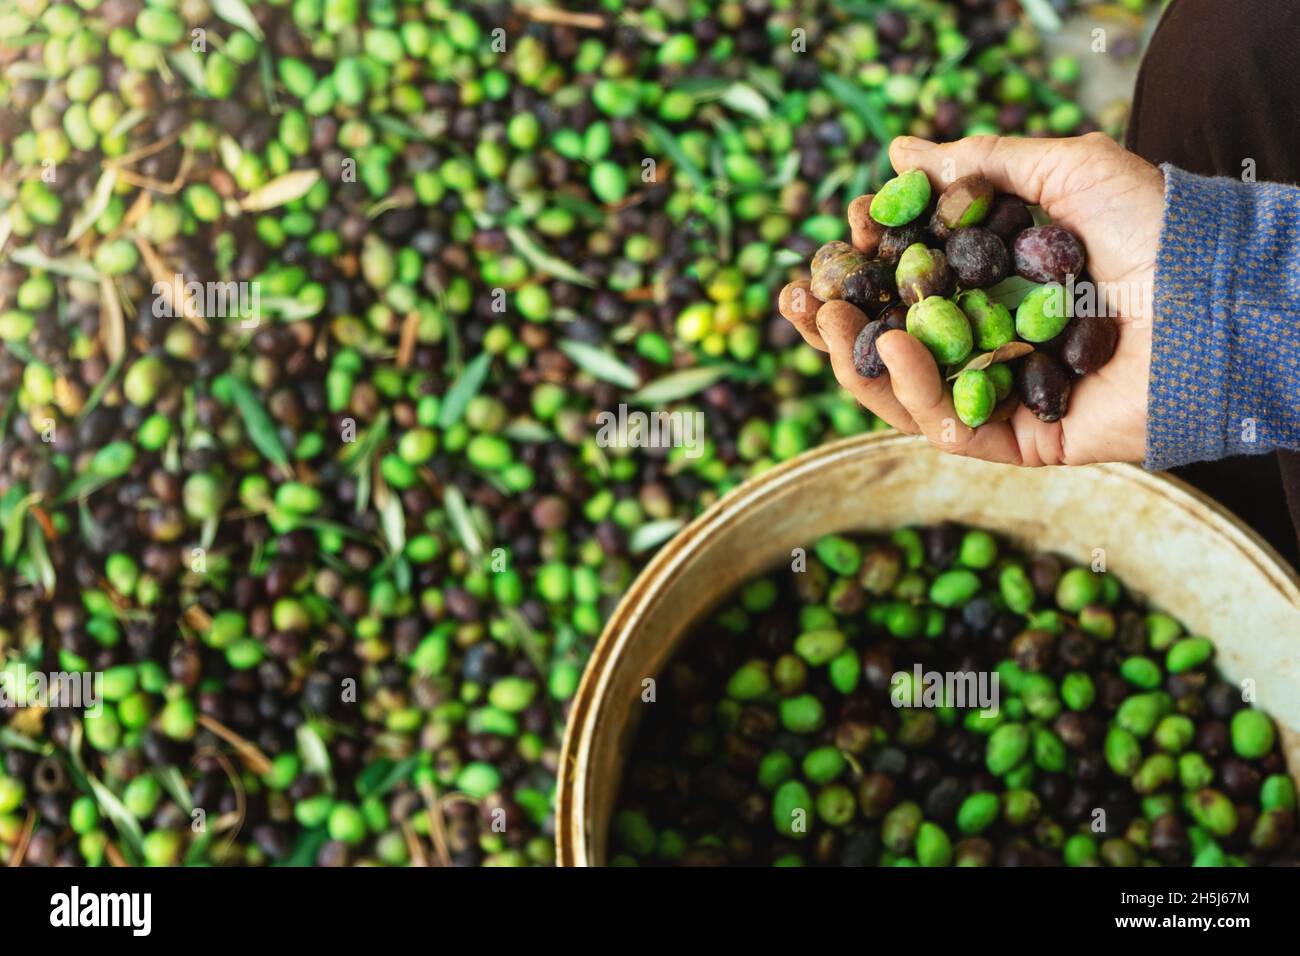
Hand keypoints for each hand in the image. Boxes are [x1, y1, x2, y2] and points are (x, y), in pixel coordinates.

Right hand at [778, 132, 1164, 464]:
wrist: (1215, 295)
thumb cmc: (1154, 227)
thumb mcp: (1063, 169)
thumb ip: (979, 164)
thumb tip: (900, 149)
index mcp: (1000, 291)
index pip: (914, 288)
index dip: (868, 266)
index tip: (839, 236)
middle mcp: (997, 347)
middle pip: (894, 348)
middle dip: (836, 325)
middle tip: (796, 296)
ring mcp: (1007, 398)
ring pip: (907, 396)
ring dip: (855, 360)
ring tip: (823, 317)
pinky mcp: (1024, 441)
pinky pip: (950, 427)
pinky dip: (912, 392)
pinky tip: (896, 344)